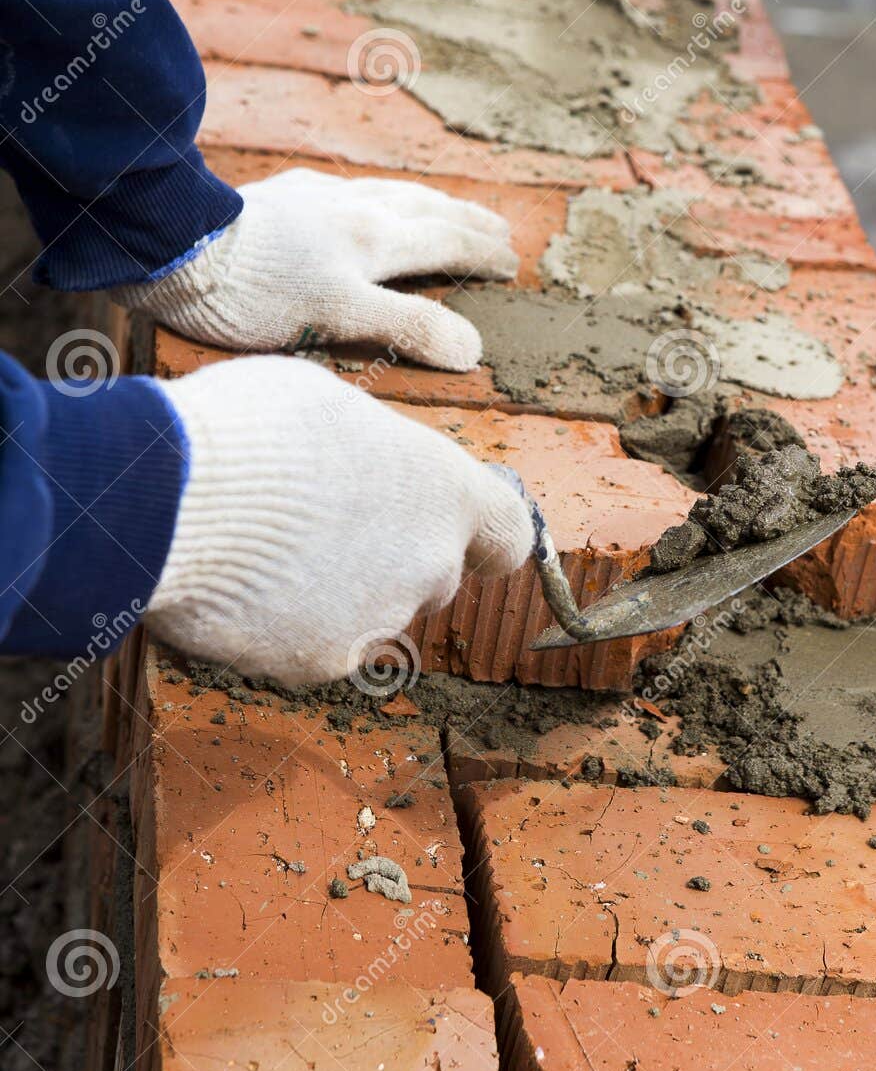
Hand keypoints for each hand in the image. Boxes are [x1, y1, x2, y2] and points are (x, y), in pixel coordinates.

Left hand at [112, 169, 516, 369]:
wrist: (173, 247)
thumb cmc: (253, 293)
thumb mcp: (336, 319)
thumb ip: (405, 329)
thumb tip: (471, 348)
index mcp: (375, 239)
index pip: (446, 244)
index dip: (482, 255)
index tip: (511, 263)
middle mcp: (355, 209)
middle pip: (427, 210)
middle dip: (468, 222)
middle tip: (501, 230)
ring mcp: (317, 198)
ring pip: (391, 194)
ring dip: (430, 204)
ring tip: (448, 210)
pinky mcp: (282, 195)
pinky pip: (349, 190)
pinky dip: (379, 196)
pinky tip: (363, 200)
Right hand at [147, 356, 532, 684]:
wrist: (171, 500)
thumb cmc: (251, 430)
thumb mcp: (333, 408)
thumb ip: (378, 453)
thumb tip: (370, 467)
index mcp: (445, 492)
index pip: (508, 535)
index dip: (485, 537)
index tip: (464, 535)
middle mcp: (429, 565)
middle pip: (431, 574)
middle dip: (390, 557)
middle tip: (323, 523)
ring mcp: (378, 622)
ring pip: (369, 611)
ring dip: (334, 589)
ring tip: (266, 546)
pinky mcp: (322, 662)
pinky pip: (313, 643)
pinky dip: (285, 623)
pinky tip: (242, 583)